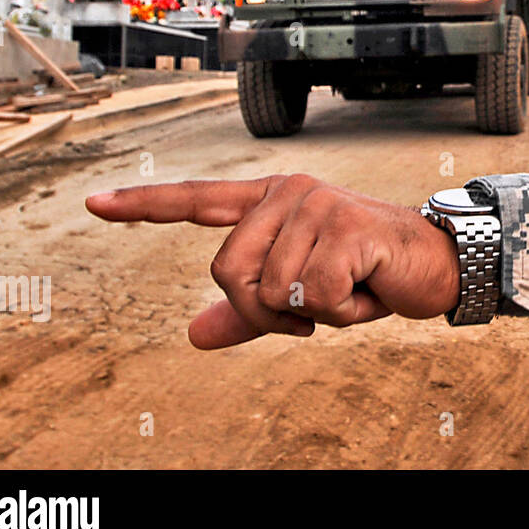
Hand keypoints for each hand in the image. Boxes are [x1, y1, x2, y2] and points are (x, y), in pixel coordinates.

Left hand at [85, 175, 459, 349]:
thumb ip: (250, 311)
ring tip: (348, 294)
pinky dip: (339, 315)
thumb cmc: (366, 276)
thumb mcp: (302, 298)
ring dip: (309, 316)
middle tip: (310, 311)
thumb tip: (193, 335)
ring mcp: (318, 205)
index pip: (197, 200)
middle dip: (264, 310)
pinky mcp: (347, 228)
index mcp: (271, 201)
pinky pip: (312, 297)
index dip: (143, 206)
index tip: (92, 203)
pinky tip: (366, 292)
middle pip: (227, 271)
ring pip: (271, 290)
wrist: (436, 266)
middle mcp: (289, 192)